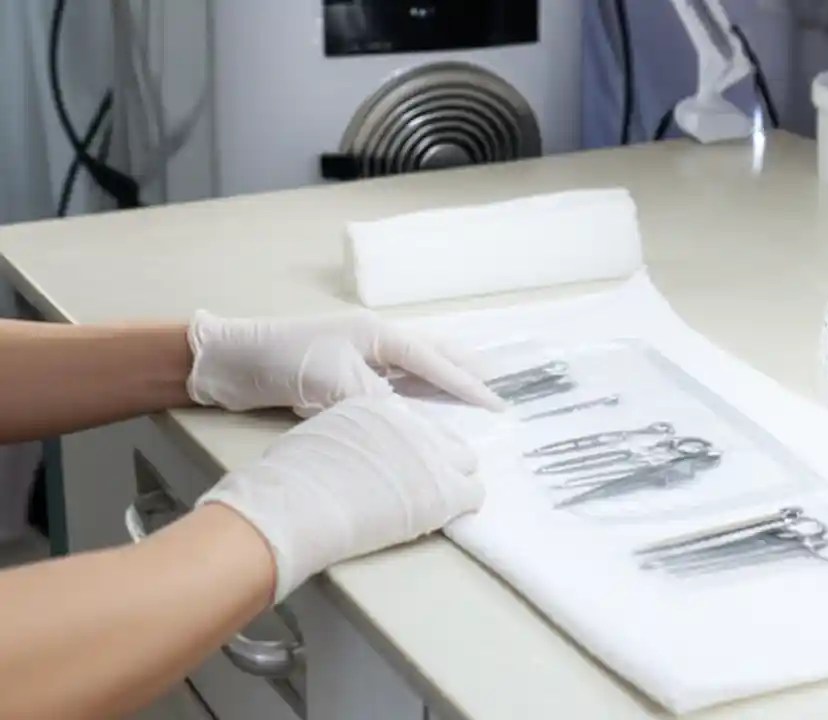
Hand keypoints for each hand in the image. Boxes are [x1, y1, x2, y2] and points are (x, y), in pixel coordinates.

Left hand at [186, 309, 503, 415]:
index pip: (436, 362)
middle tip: (499, 383)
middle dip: (466, 368)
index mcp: (380, 334)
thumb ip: (380, 403)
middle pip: (434, 352)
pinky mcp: (345, 371)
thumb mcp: (337, 384)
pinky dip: (414, 391)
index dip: (468, 386)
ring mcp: (361, 353)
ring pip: (415, 365)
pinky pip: (394, 380)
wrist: (232, 360)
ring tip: (471, 387)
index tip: (497, 405)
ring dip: (443, 378)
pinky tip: (421, 403)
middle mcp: (376, 338)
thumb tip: (415, 425)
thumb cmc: (284, 361)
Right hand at [198, 395, 482, 602]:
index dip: (407, 445)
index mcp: (381, 407)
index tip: (400, 462)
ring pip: (465, 462)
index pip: (411, 421)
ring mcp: (434, 455)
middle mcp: (413, 424)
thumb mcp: (318, 436)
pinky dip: (463, 504)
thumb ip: (342, 435)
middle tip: (421, 482)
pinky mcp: (448, 489)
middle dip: (437, 458)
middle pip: (443, 437)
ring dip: (453, 479)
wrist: (303, 501)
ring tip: (436, 499)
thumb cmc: (294, 475)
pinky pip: (474, 493)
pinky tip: (447, 515)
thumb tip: (342, 447)